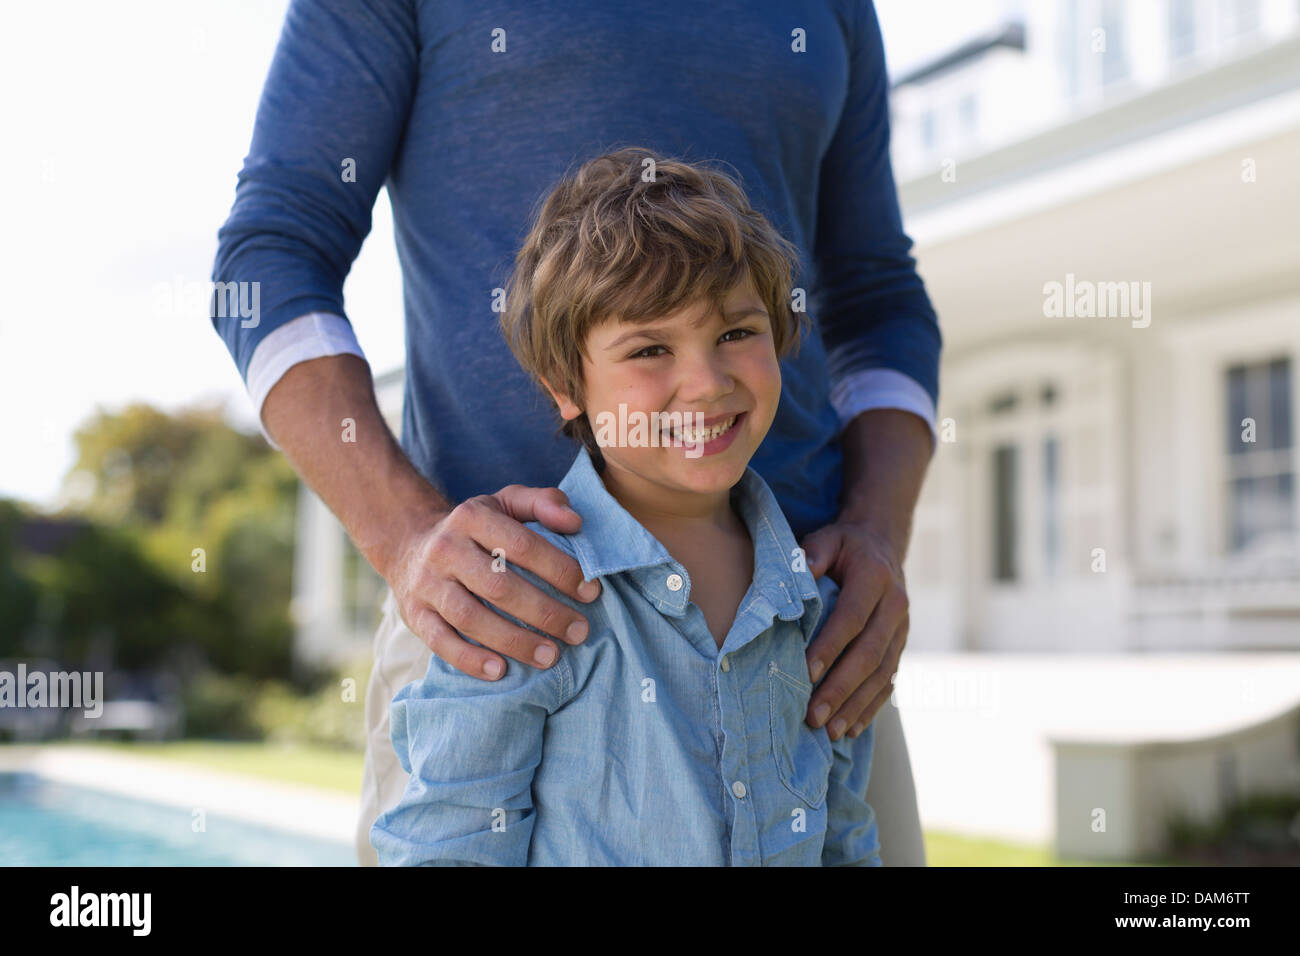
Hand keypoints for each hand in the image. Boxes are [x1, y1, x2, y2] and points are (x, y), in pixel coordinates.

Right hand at [387, 485, 601, 679]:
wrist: (411, 545)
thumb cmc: (476, 528)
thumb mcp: (506, 502)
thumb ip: (544, 502)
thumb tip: (576, 522)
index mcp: (472, 516)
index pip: (521, 544)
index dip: (559, 569)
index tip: (591, 592)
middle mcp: (446, 549)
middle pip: (498, 586)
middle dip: (544, 612)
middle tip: (578, 631)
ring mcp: (427, 584)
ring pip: (470, 617)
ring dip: (514, 641)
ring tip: (550, 656)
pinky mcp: (414, 615)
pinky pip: (441, 641)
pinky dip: (470, 659)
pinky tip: (501, 671)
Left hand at [798, 519, 908, 740]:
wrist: (882, 545)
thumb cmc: (844, 546)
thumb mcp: (828, 538)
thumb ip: (814, 553)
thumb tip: (804, 570)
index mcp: (875, 578)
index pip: (852, 618)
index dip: (830, 647)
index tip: (806, 674)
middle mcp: (895, 606)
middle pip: (869, 654)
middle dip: (840, 688)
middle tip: (813, 716)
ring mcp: (902, 630)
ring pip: (882, 674)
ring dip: (856, 706)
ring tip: (830, 731)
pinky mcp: (901, 646)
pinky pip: (889, 681)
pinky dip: (871, 707)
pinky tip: (851, 729)